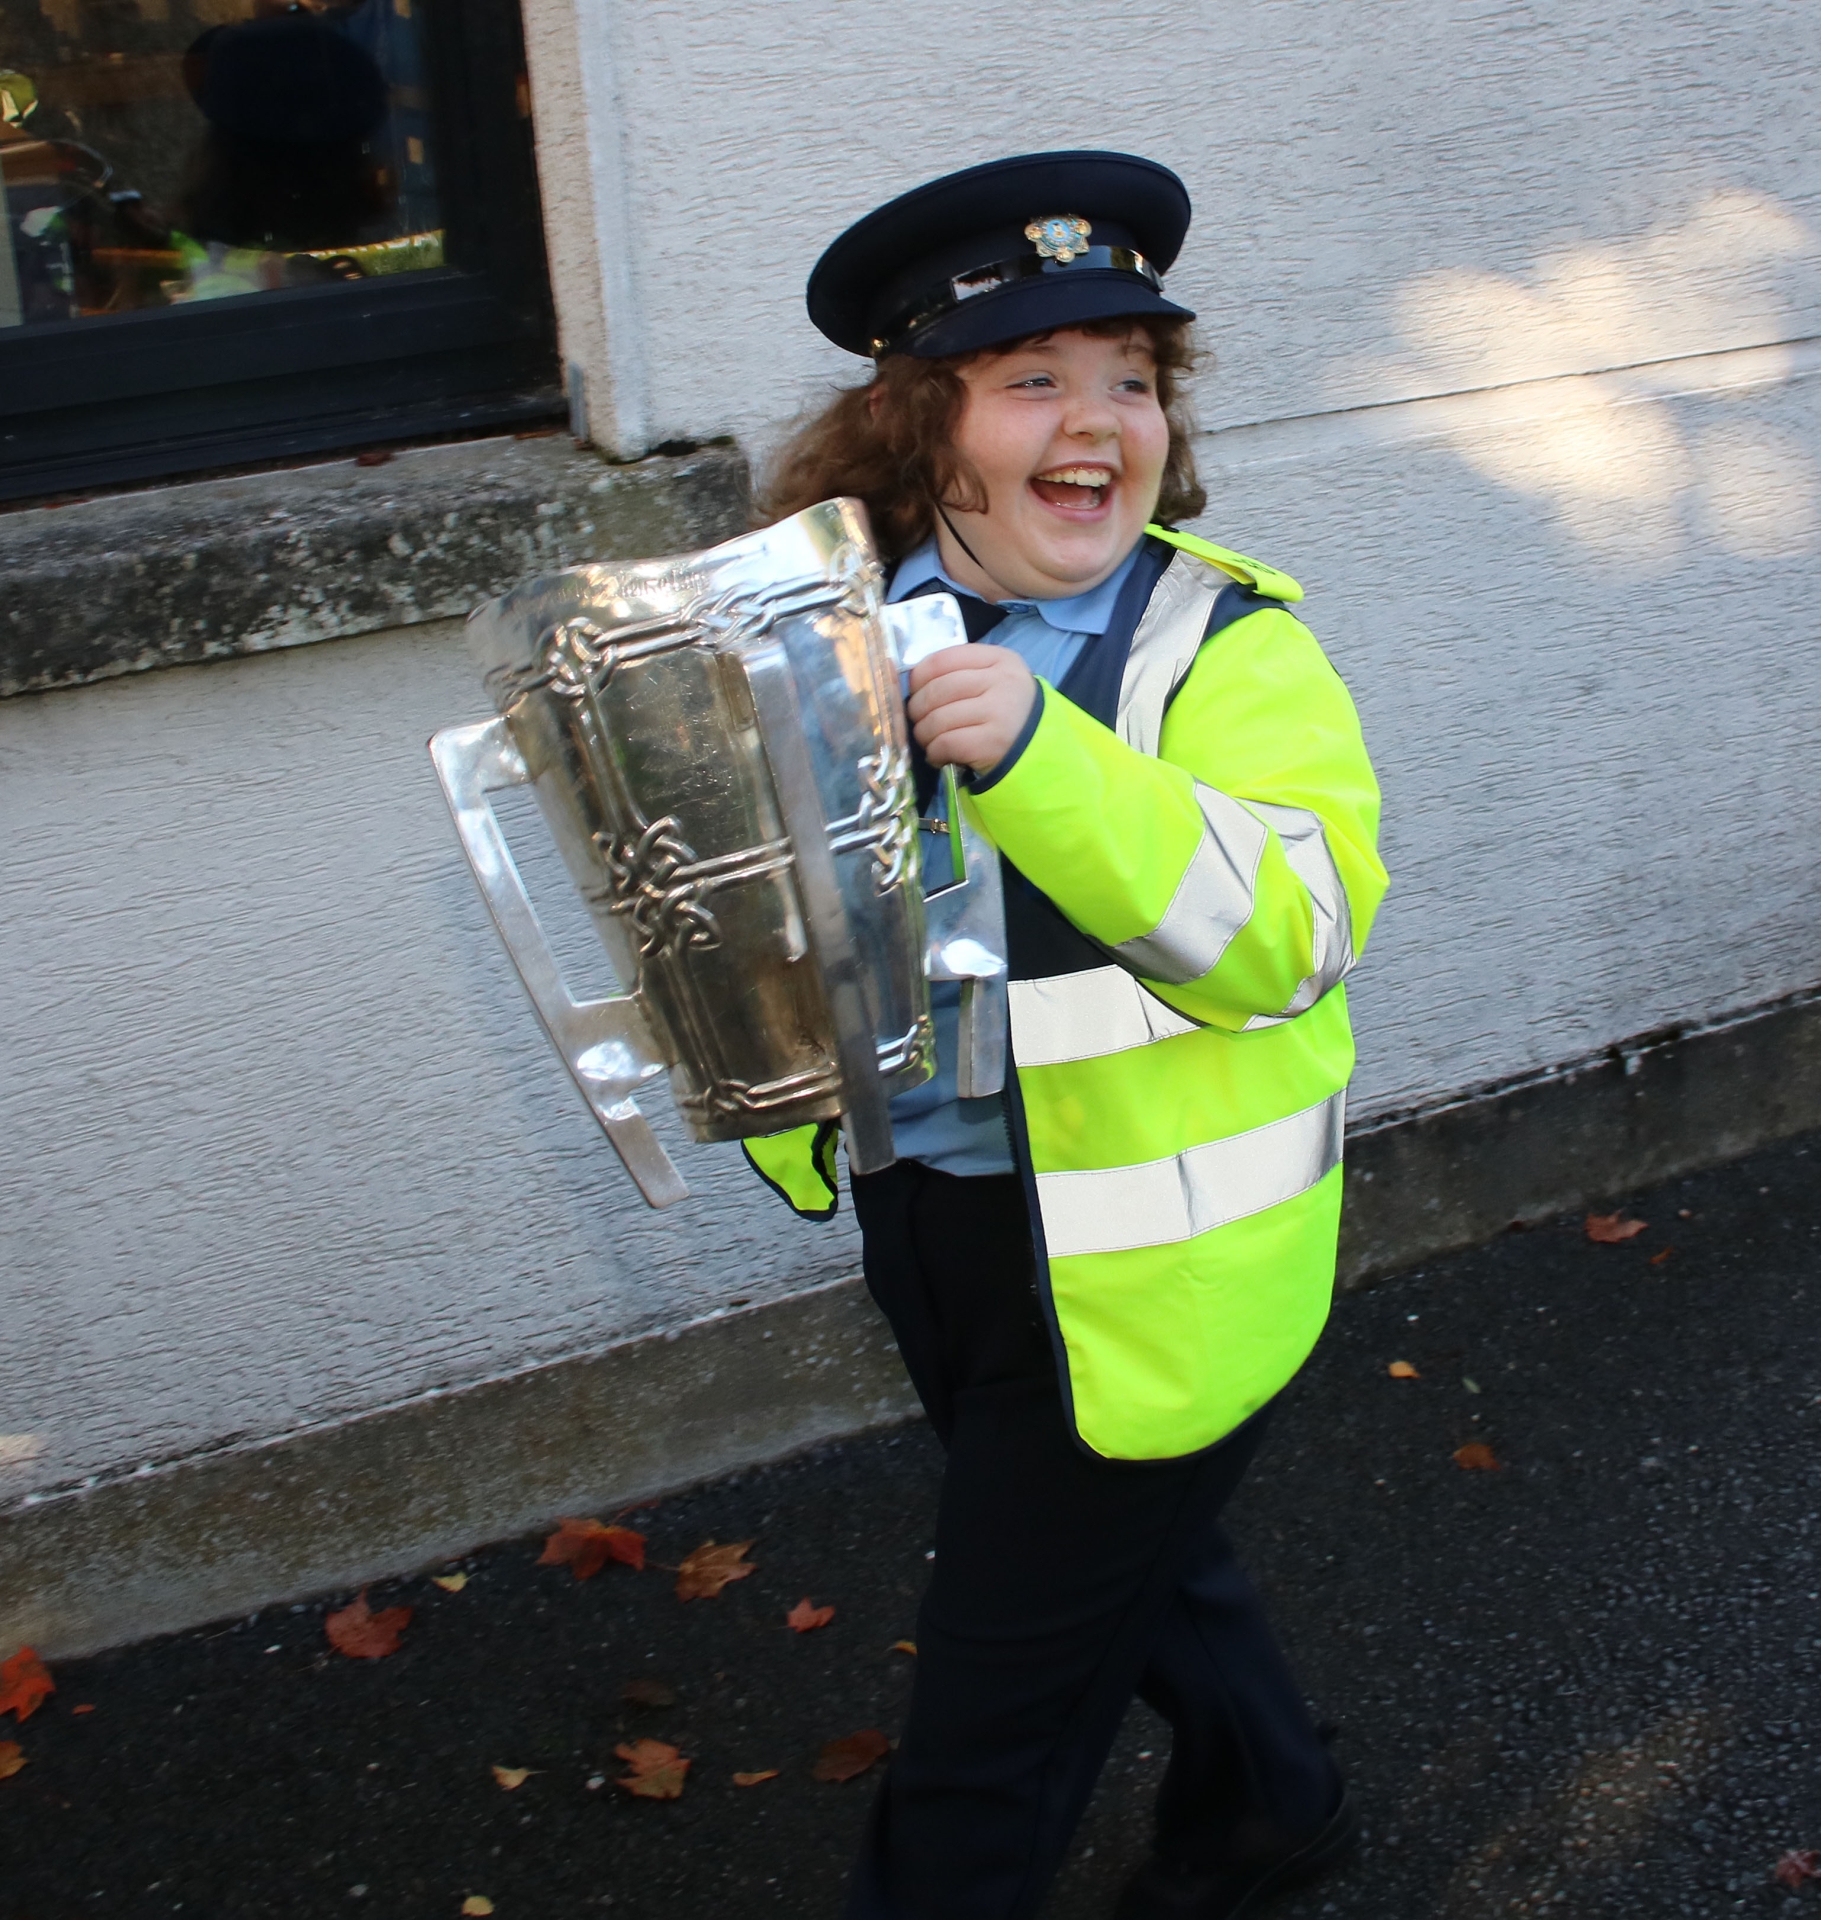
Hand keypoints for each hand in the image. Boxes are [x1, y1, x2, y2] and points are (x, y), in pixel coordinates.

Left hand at [906, 644, 1036, 775]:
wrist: (1041, 751)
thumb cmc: (1010, 714)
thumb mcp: (996, 681)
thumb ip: (963, 673)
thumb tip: (915, 681)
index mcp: (1000, 660)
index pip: (944, 659)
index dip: (919, 675)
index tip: (914, 689)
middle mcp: (1002, 682)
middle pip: (937, 690)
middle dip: (918, 708)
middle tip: (918, 720)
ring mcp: (998, 712)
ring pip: (938, 718)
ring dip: (924, 733)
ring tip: (929, 740)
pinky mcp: (991, 742)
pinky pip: (946, 743)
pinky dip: (934, 752)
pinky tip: (939, 755)